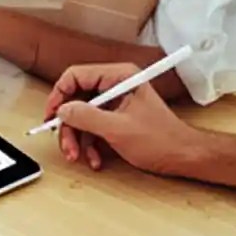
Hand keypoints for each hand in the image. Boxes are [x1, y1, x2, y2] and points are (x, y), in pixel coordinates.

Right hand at [44, 63, 205, 173]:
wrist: (183, 157)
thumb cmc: (161, 139)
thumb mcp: (118, 129)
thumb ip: (86, 117)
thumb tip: (62, 110)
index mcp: (118, 77)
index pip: (76, 76)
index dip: (59, 95)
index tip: (52, 116)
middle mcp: (114, 86)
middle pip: (75, 99)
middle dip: (68, 126)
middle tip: (67, 146)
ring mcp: (114, 103)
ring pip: (81, 117)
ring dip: (77, 140)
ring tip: (79, 157)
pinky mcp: (115, 119)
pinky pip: (92, 128)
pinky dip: (89, 145)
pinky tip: (95, 159)